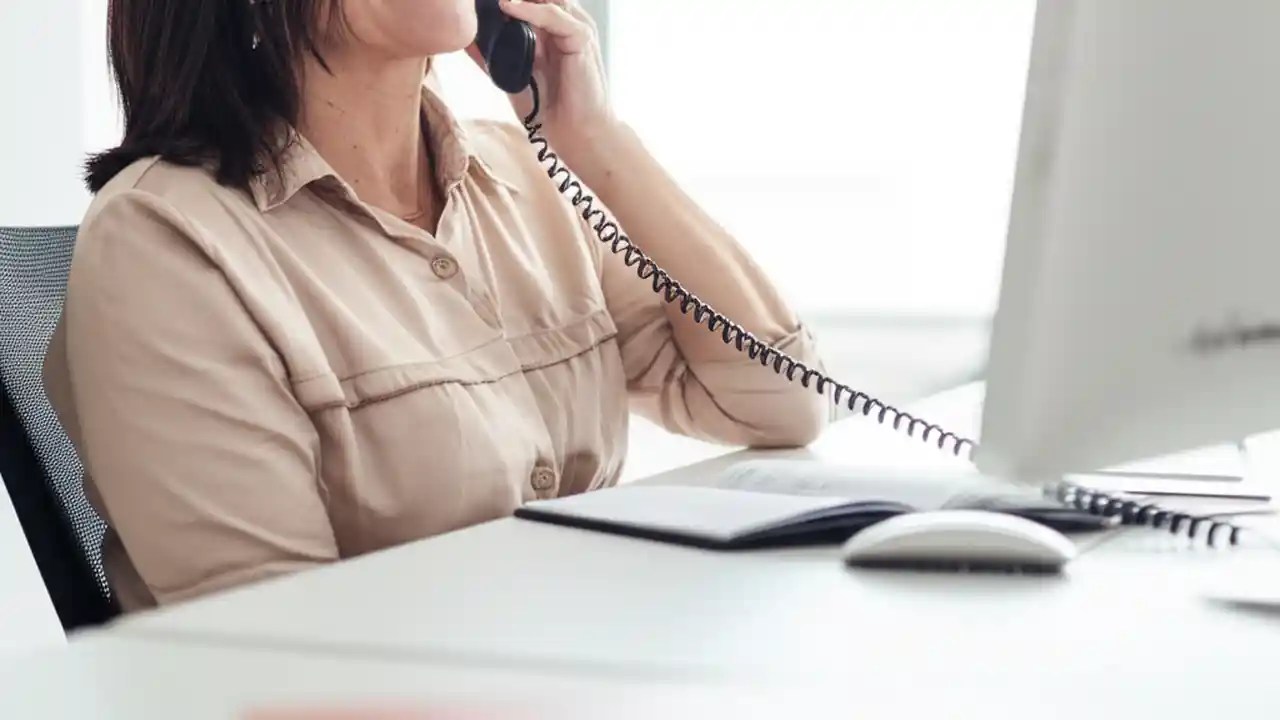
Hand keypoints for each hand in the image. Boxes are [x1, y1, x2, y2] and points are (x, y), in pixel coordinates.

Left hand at [466, 0, 621, 165]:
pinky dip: (529, 10)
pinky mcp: (582, 38)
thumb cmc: (548, 107)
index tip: (476, 0)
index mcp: (548, 28)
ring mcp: (574, 28)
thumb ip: (492, 55)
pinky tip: (506, 6)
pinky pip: (554, 15)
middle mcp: (563, 22)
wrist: (575, 133)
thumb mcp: (510, 76)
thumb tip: (465, 40)